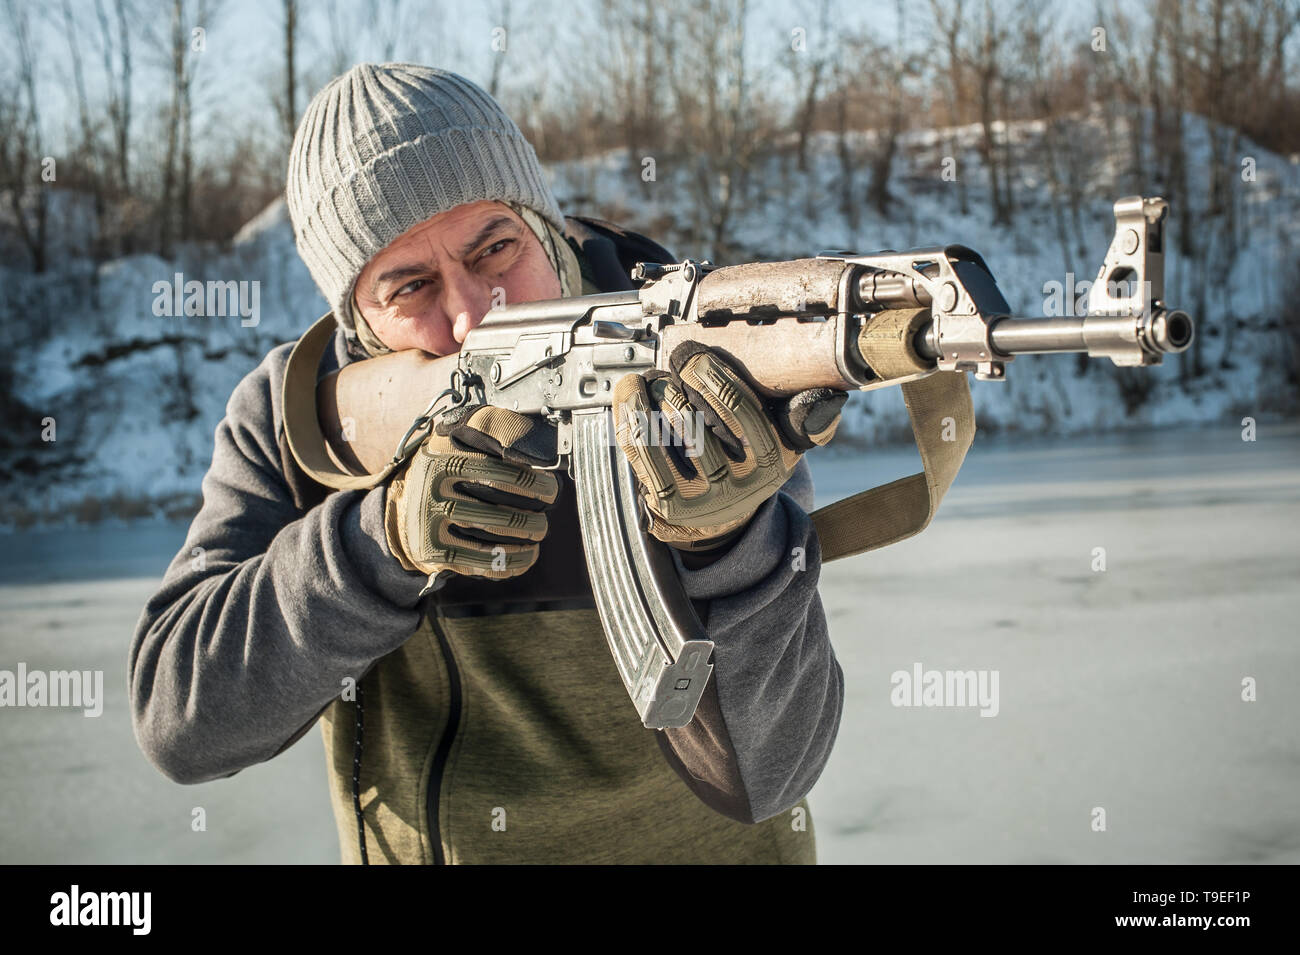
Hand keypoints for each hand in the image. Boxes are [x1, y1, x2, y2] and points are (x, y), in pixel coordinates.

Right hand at [384, 405, 559, 580]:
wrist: (404, 513)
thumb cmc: (445, 472)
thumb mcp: (459, 440)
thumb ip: (497, 430)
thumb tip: (541, 447)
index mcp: (443, 448)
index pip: (495, 446)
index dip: (532, 462)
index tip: (548, 474)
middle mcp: (434, 479)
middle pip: (503, 486)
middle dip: (539, 495)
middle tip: (550, 499)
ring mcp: (432, 516)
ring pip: (500, 524)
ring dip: (532, 528)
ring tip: (539, 527)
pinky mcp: (434, 550)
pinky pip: (487, 559)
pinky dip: (516, 558)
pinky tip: (528, 553)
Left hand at [613, 341, 845, 549]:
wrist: (719, 516)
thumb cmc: (749, 462)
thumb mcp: (788, 443)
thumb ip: (807, 418)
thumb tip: (830, 399)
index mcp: (772, 463)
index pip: (742, 411)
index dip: (714, 376)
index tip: (697, 356)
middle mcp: (738, 486)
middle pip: (700, 421)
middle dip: (681, 384)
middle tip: (674, 363)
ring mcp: (700, 498)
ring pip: (665, 434)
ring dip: (652, 397)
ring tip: (650, 379)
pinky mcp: (667, 503)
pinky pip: (641, 451)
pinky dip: (630, 416)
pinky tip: (629, 394)